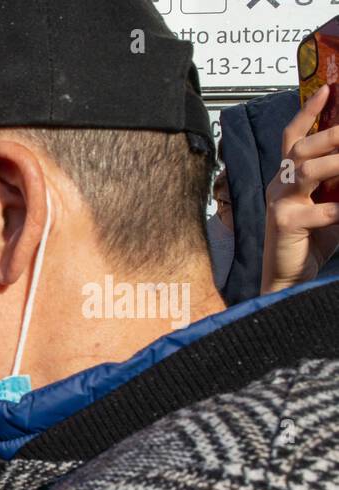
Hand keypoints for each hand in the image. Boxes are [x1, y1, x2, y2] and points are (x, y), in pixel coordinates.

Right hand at [262, 84, 338, 293]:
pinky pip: (318, 212)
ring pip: (307, 171)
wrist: (288, 276)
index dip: (308, 112)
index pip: (293, 136)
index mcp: (287, 177)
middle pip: (302, 148)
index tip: (327, 89)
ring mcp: (280, 204)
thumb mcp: (328, 202)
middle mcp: (279, 186)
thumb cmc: (309, 240)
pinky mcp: (285, 225)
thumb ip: (338, 183)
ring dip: (338, 164)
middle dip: (331, 134)